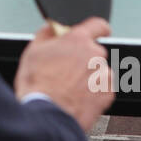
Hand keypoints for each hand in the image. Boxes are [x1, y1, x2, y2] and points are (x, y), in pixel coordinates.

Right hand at [14, 17, 112, 131]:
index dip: (97, 29)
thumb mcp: (33, 51)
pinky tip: (76, 98)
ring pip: (99, 71)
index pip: (98, 25)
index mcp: (78, 40)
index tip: (98, 32)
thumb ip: (47, 34)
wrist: (46, 115)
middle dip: (83, 59)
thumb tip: (51, 29)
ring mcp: (103, 75)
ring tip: (68, 89)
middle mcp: (95, 55)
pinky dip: (93, 93)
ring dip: (88, 77)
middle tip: (65, 71)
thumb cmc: (38, 85)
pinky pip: (102, 89)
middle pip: (94, 51)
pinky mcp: (107, 95)